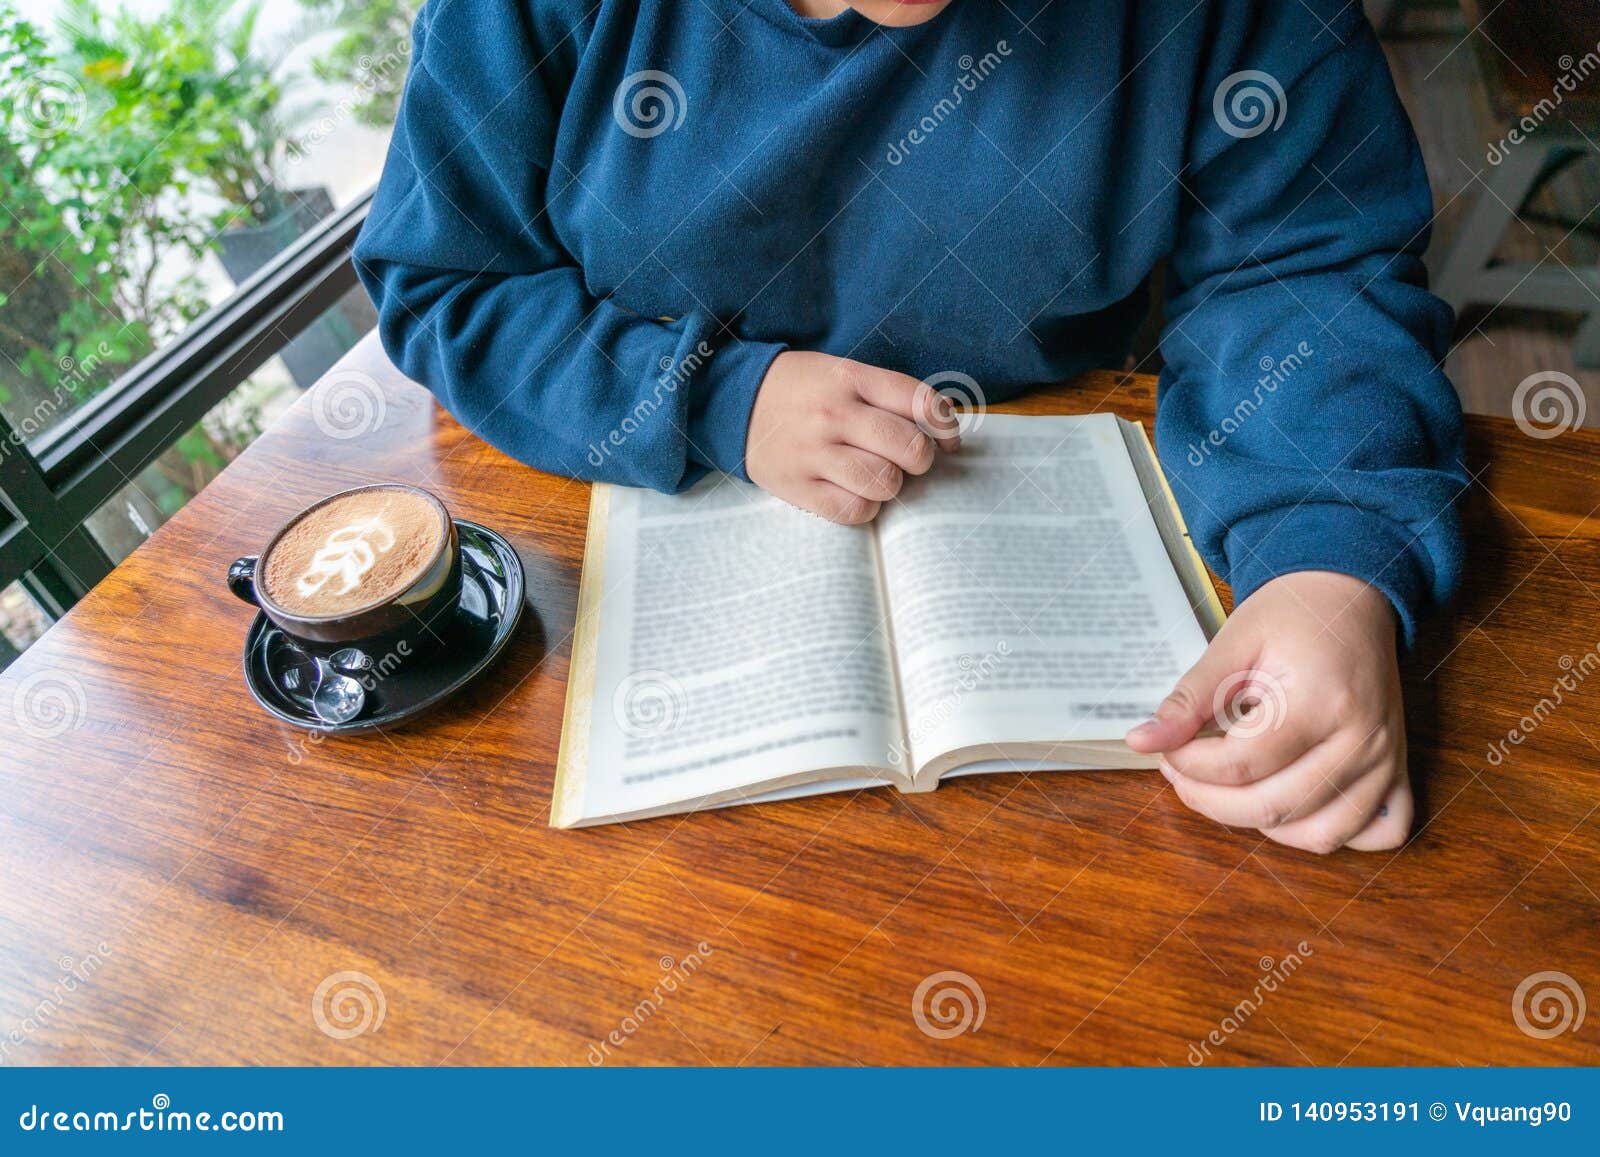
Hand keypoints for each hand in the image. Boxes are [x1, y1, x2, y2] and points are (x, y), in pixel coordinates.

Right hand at [744, 351, 960, 523]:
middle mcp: (833, 414)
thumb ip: (889, 395)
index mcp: (849, 379)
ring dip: (891, 484)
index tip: (947, 441)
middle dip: (920, 459)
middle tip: (907, 460)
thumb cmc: (802, 390)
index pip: (920, 401)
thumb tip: (945, 432)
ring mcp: (813, 452)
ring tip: (877, 475)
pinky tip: (857, 493)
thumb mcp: (842, 372)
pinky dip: (866, 507)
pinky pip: (853, 510)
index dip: (946, 426)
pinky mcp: (796, 486)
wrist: (733, 401)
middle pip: (909, 448)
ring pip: (885, 483)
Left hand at [1124, 570, 1411, 853]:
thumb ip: (1190, 698)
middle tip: (1181, 771)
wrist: (1351, 595)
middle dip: (1210, 799)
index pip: (1242, 764)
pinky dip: (1328, 834)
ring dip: (1259, 826)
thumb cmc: (1293, 614)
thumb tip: (1142, 740)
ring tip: (1224, 790)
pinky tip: (1290, 811)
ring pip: (1318, 835)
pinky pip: (1374, 833)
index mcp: (1321, 702)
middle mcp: (1363, 741)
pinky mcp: (1398, 773)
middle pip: (1273, 807)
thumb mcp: (1233, 643)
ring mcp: (1386, 764)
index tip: (1167, 749)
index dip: (1191, 764)